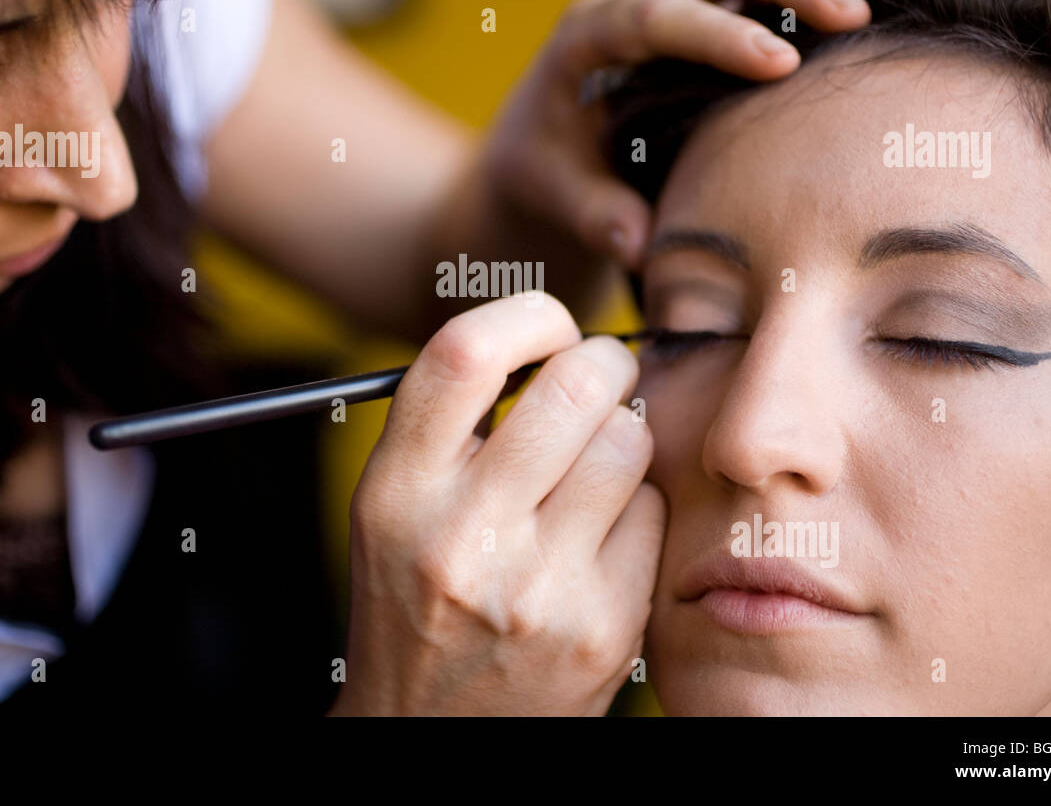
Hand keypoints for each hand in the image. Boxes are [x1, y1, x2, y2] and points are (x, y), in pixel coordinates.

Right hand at [331, 294, 664, 714]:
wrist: (428, 733)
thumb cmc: (418, 598)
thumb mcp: (395, 507)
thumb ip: (450, 425)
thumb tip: (551, 340)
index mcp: (395, 490)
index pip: (465, 354)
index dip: (526, 317)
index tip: (549, 329)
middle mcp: (461, 536)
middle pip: (574, 386)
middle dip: (603, 364)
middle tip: (600, 377)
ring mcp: (537, 586)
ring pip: (629, 444)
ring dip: (623, 437)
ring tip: (595, 465)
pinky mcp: (601, 627)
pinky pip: (655, 514)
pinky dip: (640, 510)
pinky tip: (604, 537)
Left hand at [476, 0, 871, 269]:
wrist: (538, 143)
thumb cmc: (547, 170)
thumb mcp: (556, 196)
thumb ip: (595, 217)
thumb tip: (641, 244)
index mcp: (586, 42)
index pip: (655, 17)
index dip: (719, 34)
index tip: (781, 64)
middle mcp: (628, 1)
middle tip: (850, 17)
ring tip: (845, 3)